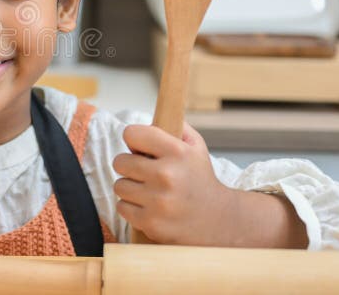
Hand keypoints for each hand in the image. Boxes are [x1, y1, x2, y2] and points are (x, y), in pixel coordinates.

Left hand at [112, 122, 236, 245]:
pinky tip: (149, 206)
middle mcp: (167, 175)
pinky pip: (122, 207)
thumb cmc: (200, 180)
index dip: (134, 140)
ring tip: (149, 190)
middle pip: (119, 161)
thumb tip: (152, 114)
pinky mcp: (151, 223)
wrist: (219, 221)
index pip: (131, 133)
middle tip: (145, 172)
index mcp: (177, 152)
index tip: (141, 148)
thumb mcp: (195, 146)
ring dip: (130, 188)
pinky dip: (132, 207)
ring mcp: (158, 201)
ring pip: (119, 186)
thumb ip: (174, 126)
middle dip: (130, 166)